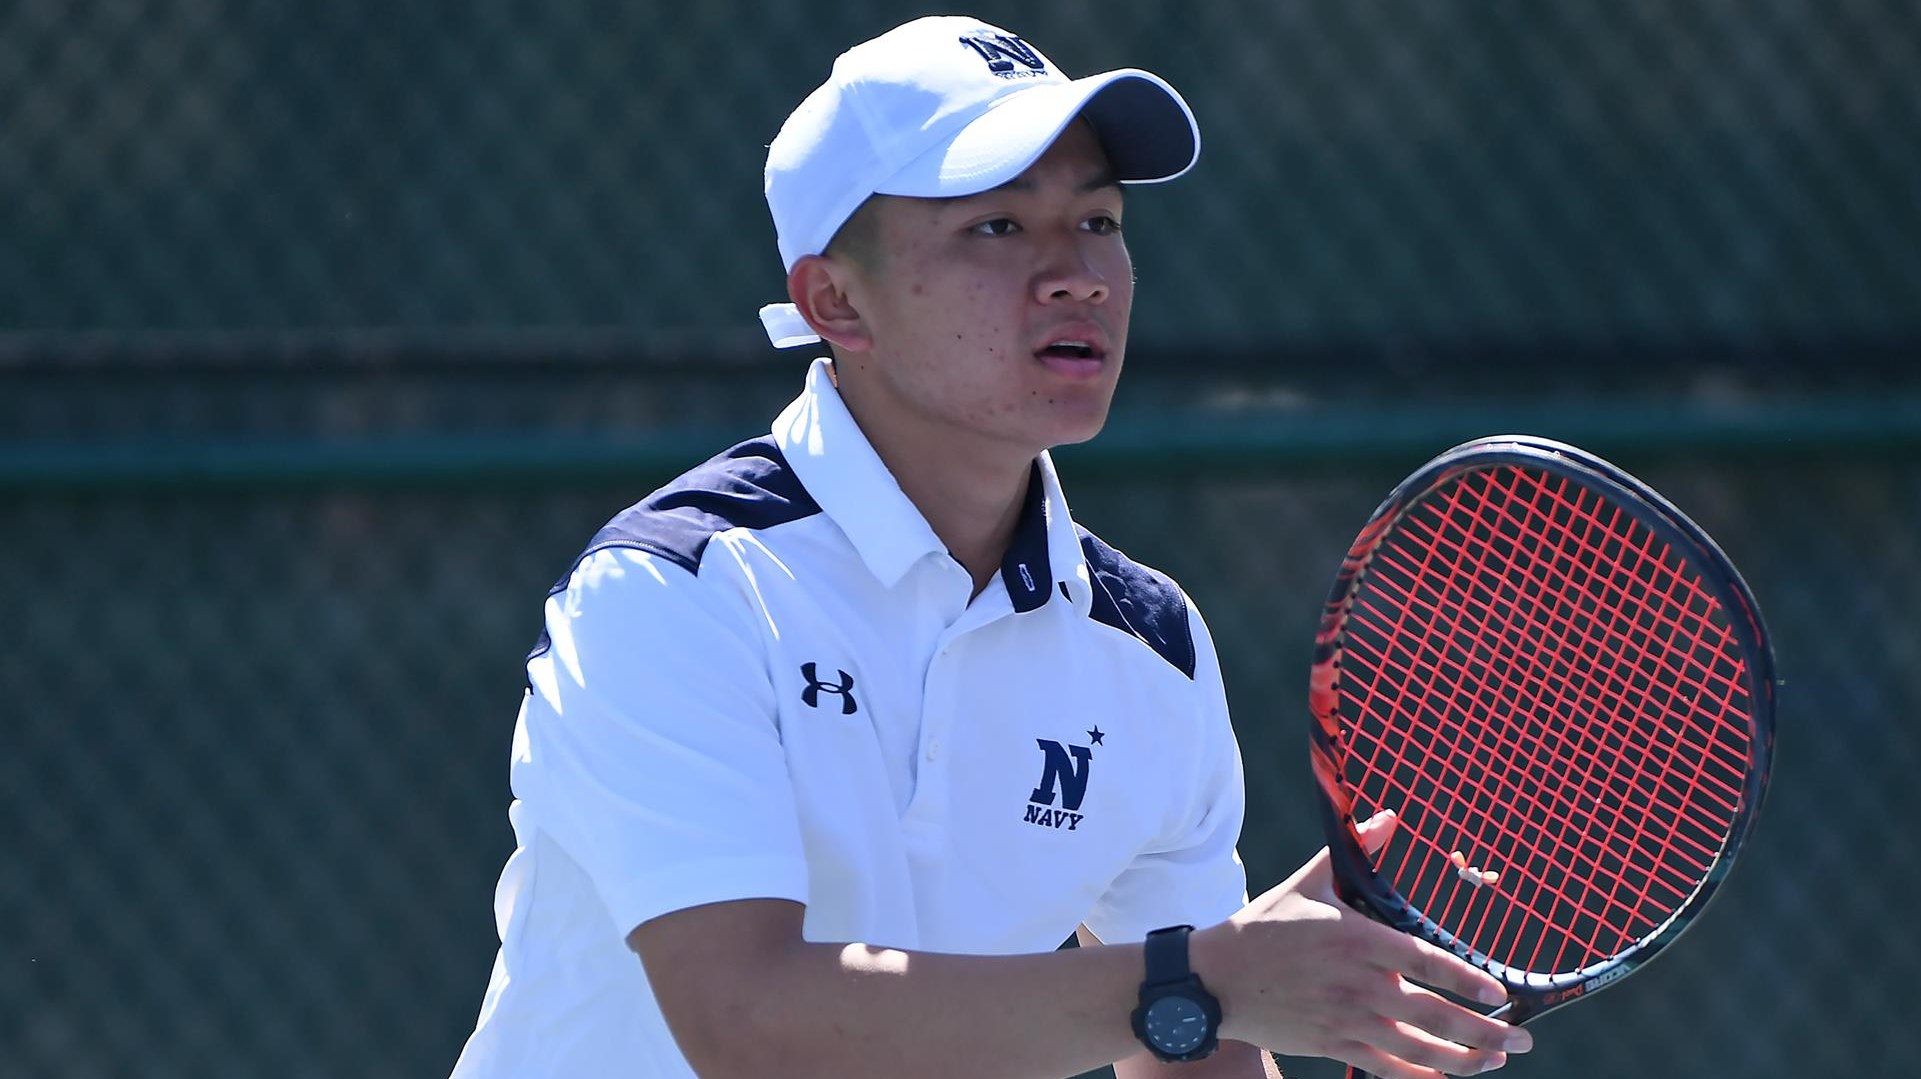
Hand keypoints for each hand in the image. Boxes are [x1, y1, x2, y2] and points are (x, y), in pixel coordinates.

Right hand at [1196, 811, 1533, 1078]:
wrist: (1216, 979)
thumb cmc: (1265, 926)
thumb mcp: (1309, 882)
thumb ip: (1355, 851)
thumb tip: (1389, 817)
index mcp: (1357, 939)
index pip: (1426, 962)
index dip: (1468, 980)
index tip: (1501, 994)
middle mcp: (1359, 985)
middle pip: (1435, 1015)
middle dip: (1486, 1032)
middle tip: (1521, 1040)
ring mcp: (1347, 1021)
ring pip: (1419, 1049)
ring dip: (1465, 1060)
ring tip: (1497, 1060)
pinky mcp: (1333, 1046)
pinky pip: (1388, 1068)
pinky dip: (1421, 1076)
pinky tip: (1446, 1077)